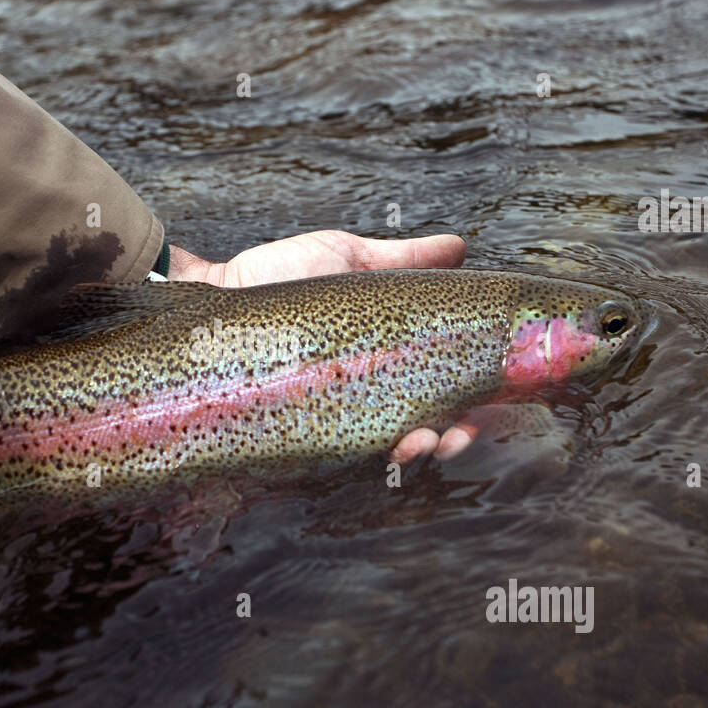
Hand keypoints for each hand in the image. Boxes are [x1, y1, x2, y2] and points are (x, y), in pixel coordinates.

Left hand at [169, 229, 475, 463]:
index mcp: (385, 360)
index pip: (441, 393)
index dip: (471, 403)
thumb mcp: (347, 257)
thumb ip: (404, 259)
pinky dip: (367, 458)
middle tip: (456, 434)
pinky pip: (339, 460)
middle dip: (451, 439)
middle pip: (424, 430)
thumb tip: (459, 247)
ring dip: (416, 453)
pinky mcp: (300, 433)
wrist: (216, 291)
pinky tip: (385, 448)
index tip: (490, 400)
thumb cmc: (279, 275)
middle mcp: (364, 396)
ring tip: (422, 442)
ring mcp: (333, 419)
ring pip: (386, 452)